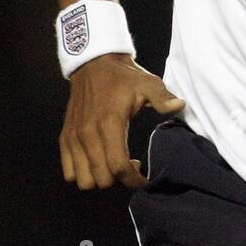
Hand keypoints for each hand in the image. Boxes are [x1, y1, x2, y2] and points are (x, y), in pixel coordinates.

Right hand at [60, 53, 185, 189]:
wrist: (93, 64)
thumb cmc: (122, 77)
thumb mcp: (147, 83)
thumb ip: (163, 98)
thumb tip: (179, 106)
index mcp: (109, 123)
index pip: (118, 166)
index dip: (133, 180)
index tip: (144, 178)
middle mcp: (88, 134)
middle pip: (101, 178)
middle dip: (119, 180)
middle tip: (131, 167)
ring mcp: (74, 137)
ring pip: (83, 179)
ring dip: (100, 179)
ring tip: (113, 165)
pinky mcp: (66, 137)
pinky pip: (69, 171)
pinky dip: (83, 173)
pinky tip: (98, 161)